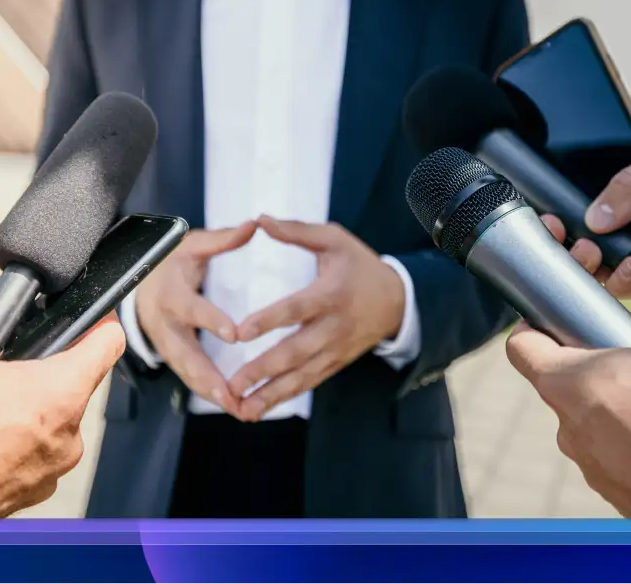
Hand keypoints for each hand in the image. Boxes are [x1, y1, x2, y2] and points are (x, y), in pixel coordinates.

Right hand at [0, 294, 125, 517]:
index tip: (89, 313)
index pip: (108, 343)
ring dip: (14, 404)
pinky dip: (0, 438)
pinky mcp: (20, 493)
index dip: (99, 318)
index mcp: (60, 397)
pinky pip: (23, 452)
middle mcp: (64, 439)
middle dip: (34, 364)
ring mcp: (44, 471)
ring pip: (43, 419)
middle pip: (70, 382)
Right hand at [136, 221, 258, 415]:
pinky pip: (188, 377)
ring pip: (185, 372)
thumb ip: (223, 239)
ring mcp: (165, 343)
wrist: (138, 278)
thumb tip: (254, 225)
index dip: (211, 320)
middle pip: (184, 354)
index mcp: (171, 293)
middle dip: (207, 376)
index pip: (192, 308)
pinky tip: (233, 407)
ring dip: (209, 392)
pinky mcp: (170, 355)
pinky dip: (208, 392)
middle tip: (231, 394)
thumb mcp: (192, 245)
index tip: (234, 333)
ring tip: (237, 408)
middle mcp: (164, 323)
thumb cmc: (172, 260)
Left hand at [228, 216, 404, 421]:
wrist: (398, 300)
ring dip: (271, 395)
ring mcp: (335, 350)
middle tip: (233, 384)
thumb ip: (297, 232)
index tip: (240, 332)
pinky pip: (308, 384)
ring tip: (242, 410)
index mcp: (330, 294)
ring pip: (301, 377)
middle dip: (263, 371)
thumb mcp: (334, 239)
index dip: (269, 321)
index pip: (296, 309)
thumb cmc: (360, 265)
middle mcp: (333, 327)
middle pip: (295, 352)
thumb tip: (261, 220)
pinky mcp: (335, 364)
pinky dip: (284, 398)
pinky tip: (260, 409)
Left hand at [505, 304, 630, 517]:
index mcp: (570, 385)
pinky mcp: (619, 499)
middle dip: (600, 368)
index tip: (560, 319)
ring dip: (624, 410)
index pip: (521, 347)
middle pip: (566, 386)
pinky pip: (620, 458)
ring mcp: (592, 470)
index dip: (535, 325)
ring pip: (596, 424)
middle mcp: (569, 431)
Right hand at [547, 141, 630, 297]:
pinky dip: (619, 280)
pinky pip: (624, 287)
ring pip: (596, 266)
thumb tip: (595, 215)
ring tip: (592, 252)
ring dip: (585, 263)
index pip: (583, 202)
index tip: (548, 216)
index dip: (561, 211)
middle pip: (581, 237)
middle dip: (563, 240)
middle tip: (561, 238)